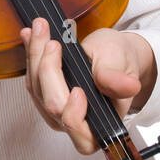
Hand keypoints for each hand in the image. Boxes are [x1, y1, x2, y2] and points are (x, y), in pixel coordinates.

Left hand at [19, 18, 156, 154]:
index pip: (79, 130)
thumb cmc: (120, 63)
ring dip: (36, 57)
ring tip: (39, 29)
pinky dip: (31, 55)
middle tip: (53, 43)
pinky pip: (33, 78)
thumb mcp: (122, 65)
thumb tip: (129, 86)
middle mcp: (75, 122)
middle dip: (49, 70)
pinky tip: (30, 36)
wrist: (114, 55)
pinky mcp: (45, 95)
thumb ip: (117, 78)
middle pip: (52, 105)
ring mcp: (57, 110)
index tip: (78, 90)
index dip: (73, 114)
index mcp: (100, 123)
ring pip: (37, 89)